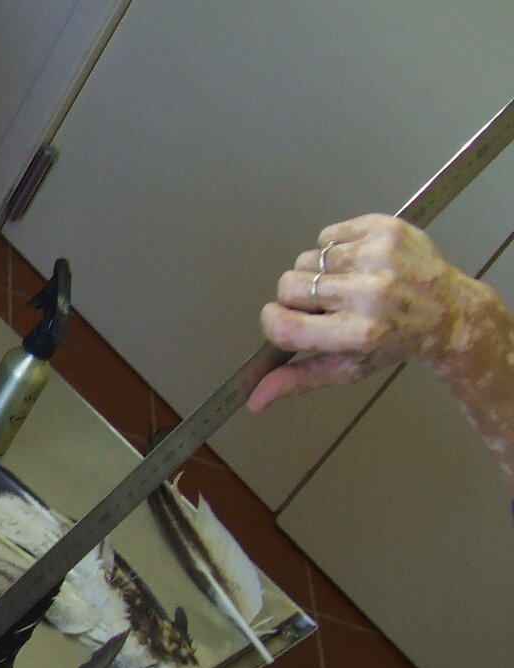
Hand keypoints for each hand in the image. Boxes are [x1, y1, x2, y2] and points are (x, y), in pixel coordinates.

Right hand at [249, 214, 488, 410]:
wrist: (451, 313)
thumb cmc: (393, 344)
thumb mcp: (347, 369)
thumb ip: (298, 380)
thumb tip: (254, 400)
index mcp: (358, 334)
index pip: (283, 324)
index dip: (274, 321)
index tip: (284, 320)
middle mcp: (370, 294)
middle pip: (289, 285)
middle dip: (298, 296)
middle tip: (326, 304)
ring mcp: (379, 257)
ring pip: (306, 258)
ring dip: (318, 272)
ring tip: (346, 284)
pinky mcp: (385, 230)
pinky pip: (328, 235)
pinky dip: (335, 248)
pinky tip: (358, 264)